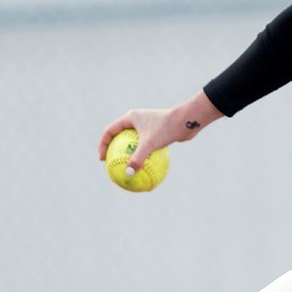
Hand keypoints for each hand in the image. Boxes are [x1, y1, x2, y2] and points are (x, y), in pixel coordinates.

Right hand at [98, 91, 223, 174]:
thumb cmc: (167, 128)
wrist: (188, 121)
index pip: (109, 131)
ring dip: (129, 154)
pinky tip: (145, 170)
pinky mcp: (157, 132)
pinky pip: (146, 146)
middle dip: (113, 150)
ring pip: (133, 142)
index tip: (102, 159)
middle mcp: (137, 120)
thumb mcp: (150, 144)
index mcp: (131, 118)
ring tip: (126, 169)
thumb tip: (128, 174)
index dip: (102, 145)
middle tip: (111, 165)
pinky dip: (144, 156)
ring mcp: (147, 126)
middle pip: (119, 136)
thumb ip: (138, 158)